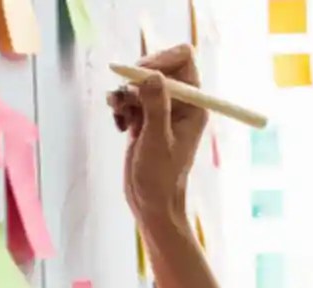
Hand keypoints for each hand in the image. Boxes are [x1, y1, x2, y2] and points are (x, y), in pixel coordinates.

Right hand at [106, 45, 207, 230]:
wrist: (151, 204)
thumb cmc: (161, 179)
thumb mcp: (157, 141)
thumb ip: (155, 107)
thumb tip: (152, 75)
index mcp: (193, 104)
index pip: (184, 59)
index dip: (162, 60)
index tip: (142, 75)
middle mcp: (179, 103)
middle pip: (157, 66)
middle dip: (136, 77)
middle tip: (126, 96)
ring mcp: (160, 110)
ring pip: (138, 82)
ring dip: (124, 94)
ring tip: (119, 115)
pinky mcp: (143, 119)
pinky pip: (128, 98)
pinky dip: (119, 105)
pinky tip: (119, 125)